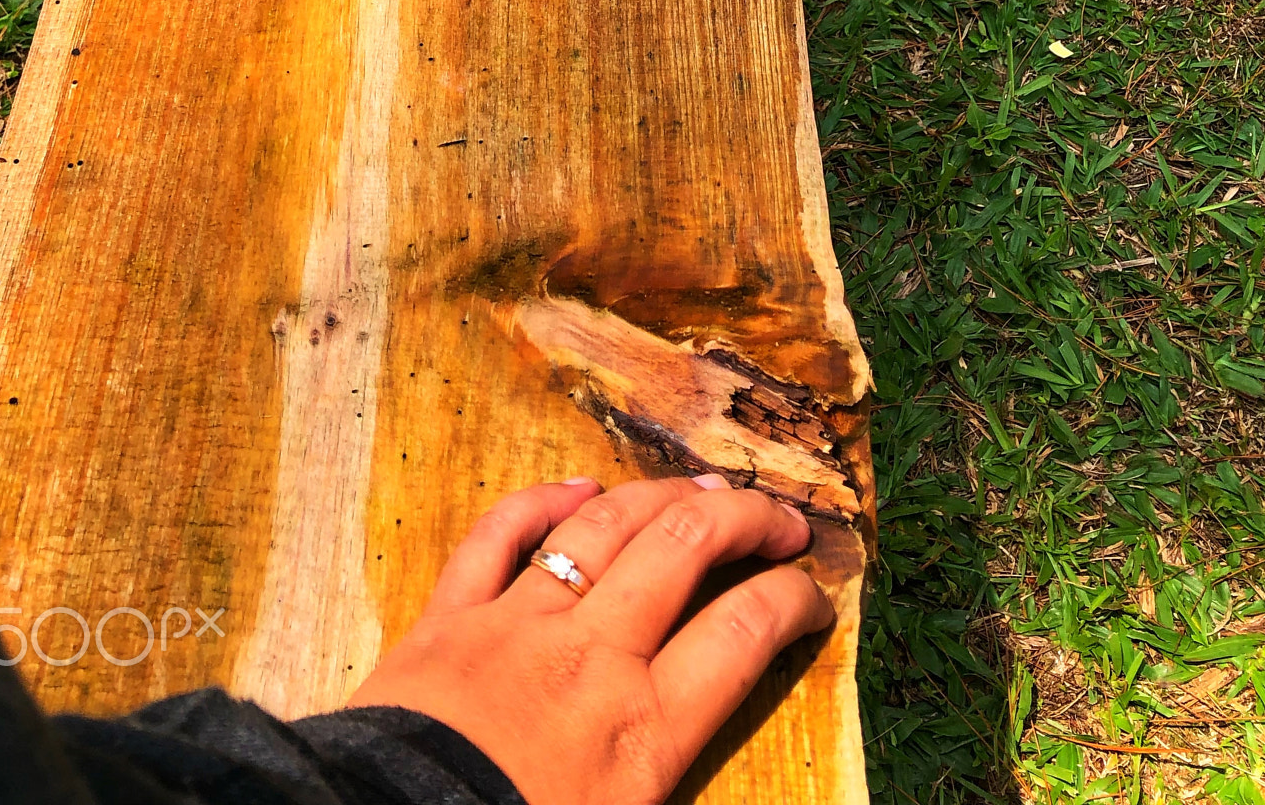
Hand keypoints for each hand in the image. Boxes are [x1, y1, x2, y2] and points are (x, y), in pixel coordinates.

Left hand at [348, 475, 833, 804]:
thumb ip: (666, 777)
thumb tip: (695, 742)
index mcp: (642, 733)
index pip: (745, 636)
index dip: (793, 602)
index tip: (816, 597)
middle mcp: (593, 659)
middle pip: (688, 550)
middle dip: (747, 520)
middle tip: (781, 519)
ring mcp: (518, 624)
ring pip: (608, 527)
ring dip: (664, 498)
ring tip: (705, 488)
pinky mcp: (448, 618)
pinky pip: (501, 536)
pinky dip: (544, 503)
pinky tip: (579, 488)